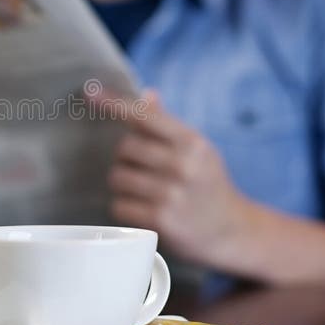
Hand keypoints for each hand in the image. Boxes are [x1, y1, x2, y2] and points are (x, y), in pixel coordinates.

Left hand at [92, 88, 246, 267]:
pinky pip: (119, 206)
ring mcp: (172, 194)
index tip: (90, 92)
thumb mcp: (198, 151)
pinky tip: (142, 211)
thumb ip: (168, 125)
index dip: (114, 104)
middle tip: (142, 170)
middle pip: (125, 148)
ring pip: (118, 177)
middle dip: (125, 158)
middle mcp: (183, 165)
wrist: (233, 232)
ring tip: (143, 192)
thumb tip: (146, 94)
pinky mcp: (160, 221)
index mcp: (192, 143)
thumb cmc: (209, 186)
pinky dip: (124, 208)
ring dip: (122, 185)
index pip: (145, 116)